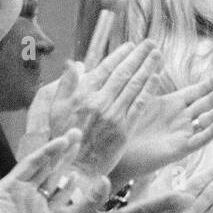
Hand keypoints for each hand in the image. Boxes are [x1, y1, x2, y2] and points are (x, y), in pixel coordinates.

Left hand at [0, 129, 81, 212]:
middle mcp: (24, 192)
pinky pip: (58, 200)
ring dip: (66, 163)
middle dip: (61, 150)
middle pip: (47, 165)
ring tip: (79, 148)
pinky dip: (67, 188)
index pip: (33, 163)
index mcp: (10, 186)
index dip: (48, 151)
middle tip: (77, 133)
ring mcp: (34, 204)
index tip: (63, 139)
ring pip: (54, 178)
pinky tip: (76, 177)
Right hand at [45, 41, 160, 178]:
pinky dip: (148, 89)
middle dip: (138, 56)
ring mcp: (114, 115)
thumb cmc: (63, 139)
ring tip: (157, 55)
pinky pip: (139, 105)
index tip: (130, 46)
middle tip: (150, 44)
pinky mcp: (124, 129)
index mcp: (83, 95)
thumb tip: (73, 63)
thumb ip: (65, 85)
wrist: (74, 169)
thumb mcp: (55, 110)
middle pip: (123, 73)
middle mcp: (100, 102)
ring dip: (148, 68)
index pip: (105, 69)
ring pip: (134, 86)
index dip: (120, 55)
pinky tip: (157, 78)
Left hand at [115, 74, 212, 181]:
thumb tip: (153, 56)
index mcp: (172, 105)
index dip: (211, 84)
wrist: (117, 153)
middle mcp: (180, 119)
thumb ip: (150, 81)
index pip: (197, 91)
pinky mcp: (179, 149)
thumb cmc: (125, 127)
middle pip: (207, 103)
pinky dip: (211, 131)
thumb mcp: (140, 100)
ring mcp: (182, 133)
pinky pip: (198, 139)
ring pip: (207, 120)